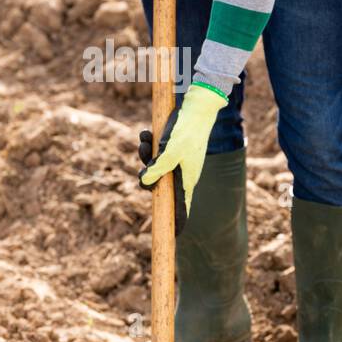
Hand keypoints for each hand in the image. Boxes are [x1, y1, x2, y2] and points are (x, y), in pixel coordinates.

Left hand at [137, 83, 227, 221]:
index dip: (178, 221)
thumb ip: (157, 169)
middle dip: (147, 173)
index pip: (182, 206)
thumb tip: (144, 182)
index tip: (176, 236)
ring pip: (154, 166)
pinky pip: (155, 151)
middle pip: (159, 184)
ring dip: (145, 153)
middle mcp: (181, 172)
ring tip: (146, 139)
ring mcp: (176, 159)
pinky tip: (146, 132)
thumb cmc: (187, 130)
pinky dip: (148, 143)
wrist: (196, 105)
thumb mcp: (170, 152)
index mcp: (186, 179)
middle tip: (145, 159)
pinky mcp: (171, 146)